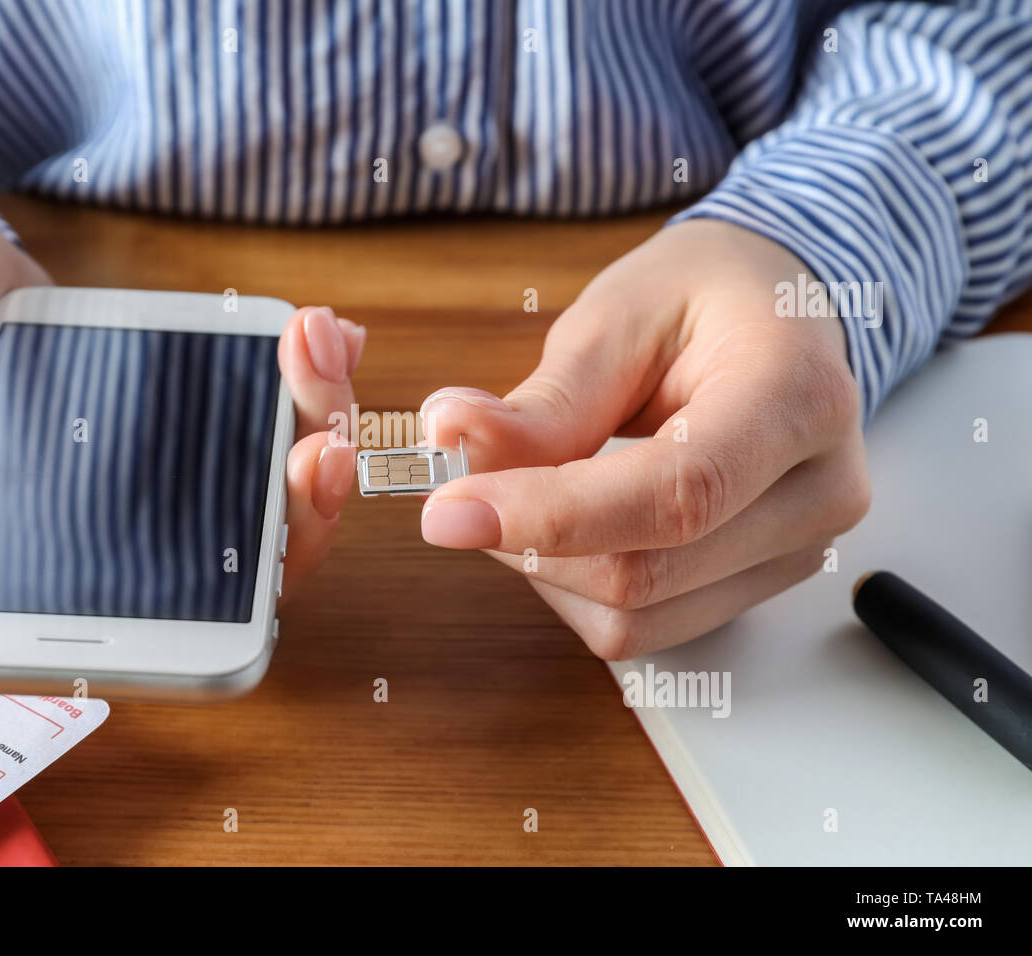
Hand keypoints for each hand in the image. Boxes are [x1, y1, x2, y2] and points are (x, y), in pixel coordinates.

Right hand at [0, 175, 364, 599]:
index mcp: (6, 530)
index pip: (120, 603)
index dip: (218, 592)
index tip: (278, 518)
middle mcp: (89, 513)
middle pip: (220, 556)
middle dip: (297, 503)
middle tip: (321, 437)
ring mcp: (139, 466)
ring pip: (251, 492)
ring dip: (311, 429)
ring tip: (323, 352)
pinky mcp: (170, 415)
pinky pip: (249, 420)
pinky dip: (300, 384)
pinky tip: (331, 336)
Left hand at [419, 219, 870, 658]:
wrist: (778, 317)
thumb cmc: (703, 299)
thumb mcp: (618, 318)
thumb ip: (544, 400)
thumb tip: (450, 437)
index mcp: (798, 397)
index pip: (674, 493)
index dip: (551, 515)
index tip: (448, 512)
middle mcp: (819, 489)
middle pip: (646, 573)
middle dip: (526, 541)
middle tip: (459, 489)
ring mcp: (800, 549)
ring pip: (638, 618)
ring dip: (546, 570)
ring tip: (525, 493)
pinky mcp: (762, 583)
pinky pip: (647, 628)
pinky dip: (578, 589)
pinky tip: (567, 526)